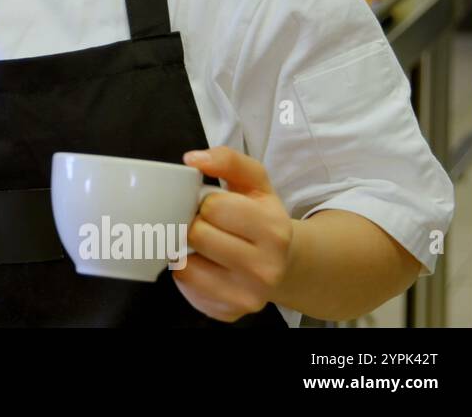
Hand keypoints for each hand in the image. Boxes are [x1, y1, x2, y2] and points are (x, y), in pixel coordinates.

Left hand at [171, 146, 293, 322]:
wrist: (286, 264)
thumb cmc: (262, 218)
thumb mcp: (255, 183)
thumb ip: (228, 160)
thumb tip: (193, 159)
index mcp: (272, 229)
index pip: (212, 207)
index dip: (207, 203)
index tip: (216, 208)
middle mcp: (265, 268)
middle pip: (197, 236)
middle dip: (196, 226)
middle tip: (208, 226)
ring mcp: (247, 296)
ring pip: (186, 265)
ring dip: (188, 251)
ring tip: (206, 246)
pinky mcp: (228, 313)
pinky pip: (186, 287)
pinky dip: (188, 273)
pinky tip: (206, 265)